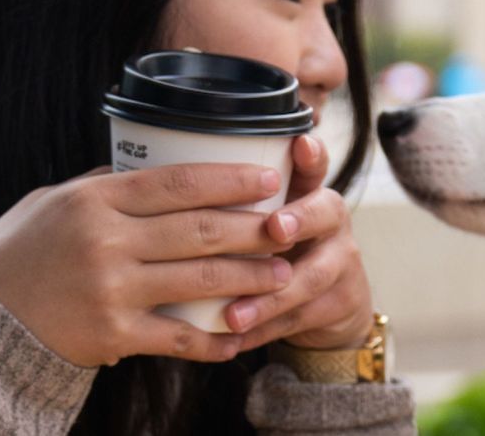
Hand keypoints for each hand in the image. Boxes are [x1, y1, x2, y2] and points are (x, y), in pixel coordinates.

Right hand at [0, 163, 295, 366]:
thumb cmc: (21, 253)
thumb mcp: (54, 202)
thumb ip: (106, 187)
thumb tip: (158, 166)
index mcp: (96, 200)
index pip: (178, 182)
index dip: (230, 180)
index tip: (268, 179)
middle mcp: (107, 241)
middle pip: (201, 229)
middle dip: (254, 229)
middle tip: (289, 227)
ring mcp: (111, 289)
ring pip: (200, 279)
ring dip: (249, 278)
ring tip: (282, 275)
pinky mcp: (112, 333)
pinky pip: (177, 337)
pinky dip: (212, 339)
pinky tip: (239, 338)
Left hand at [223, 135, 374, 350]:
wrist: (329, 302)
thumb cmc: (279, 248)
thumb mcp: (265, 217)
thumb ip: (231, 200)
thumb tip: (143, 180)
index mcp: (310, 192)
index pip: (315, 165)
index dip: (311, 154)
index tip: (300, 143)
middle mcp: (331, 222)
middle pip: (325, 213)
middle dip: (299, 220)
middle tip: (273, 229)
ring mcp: (341, 263)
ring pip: (311, 277)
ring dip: (270, 296)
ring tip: (234, 314)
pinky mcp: (339, 303)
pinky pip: (299, 319)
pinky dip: (263, 331)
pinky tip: (233, 340)